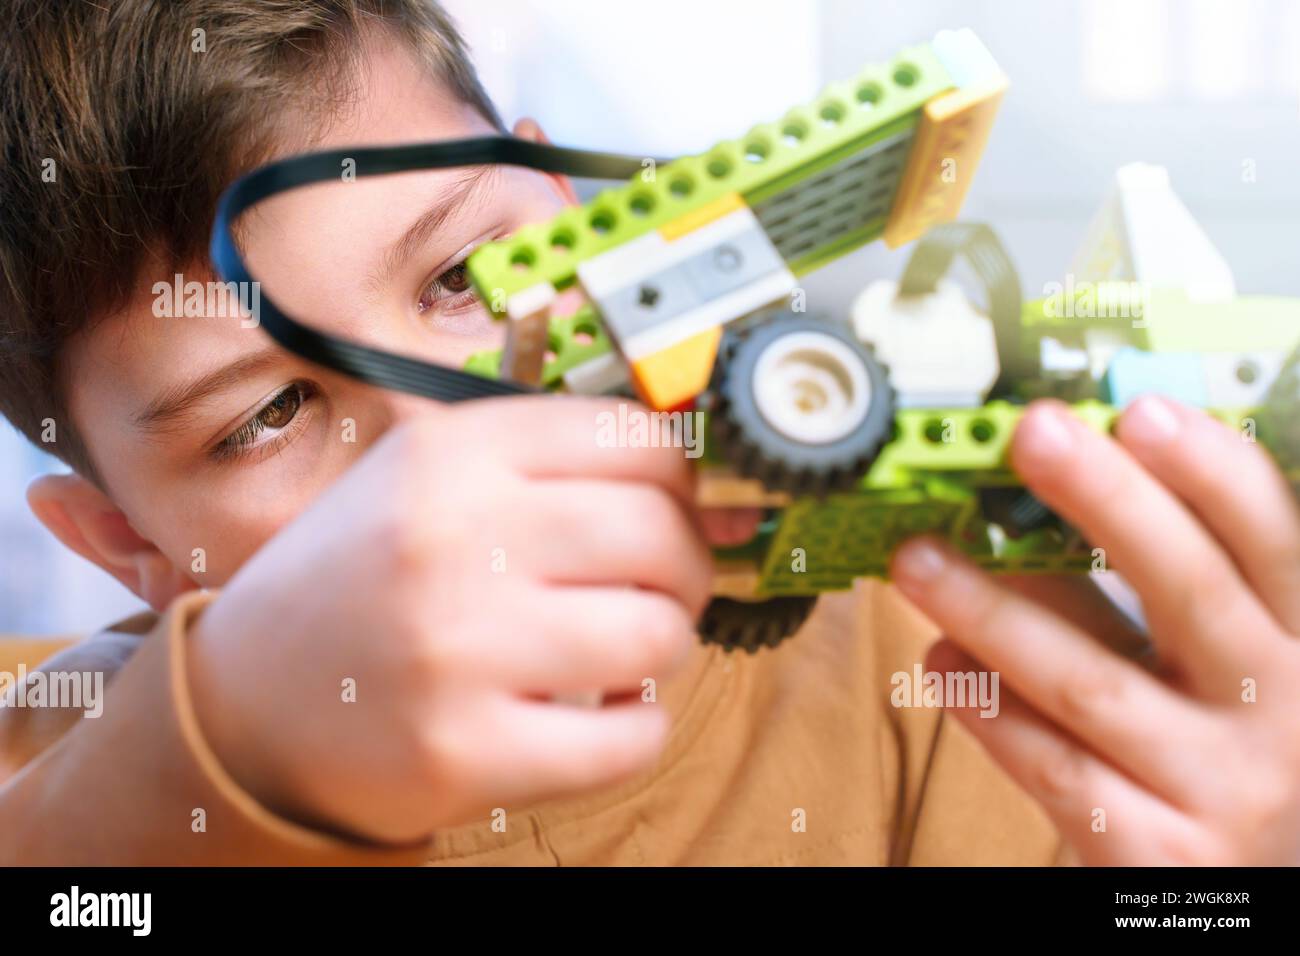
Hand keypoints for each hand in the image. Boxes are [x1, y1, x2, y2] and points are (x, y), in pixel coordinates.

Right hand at [187, 396, 713, 843]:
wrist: (245, 703)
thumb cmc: (357, 583)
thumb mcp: (427, 483)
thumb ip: (554, 470)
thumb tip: (720, 496)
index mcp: (449, 455)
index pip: (635, 439)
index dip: (679, 482)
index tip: (672, 511)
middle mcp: (452, 537)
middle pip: (660, 534)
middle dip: (686, 567)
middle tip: (660, 588)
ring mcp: (457, 647)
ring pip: (660, 635)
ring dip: (664, 646)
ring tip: (618, 651)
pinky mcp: (465, 749)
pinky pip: (631, 737)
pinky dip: (637, 727)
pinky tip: (596, 712)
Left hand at [890, 396, 1299, 864]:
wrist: (1257, 895)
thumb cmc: (1226, 762)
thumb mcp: (1221, 675)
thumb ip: (1148, 602)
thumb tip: (1028, 516)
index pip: (1272, 541)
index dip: (1211, 471)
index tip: (1140, 411)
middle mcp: (1282, 713)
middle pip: (1192, 591)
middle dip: (1108, 502)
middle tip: (1033, 435)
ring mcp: (1225, 788)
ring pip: (1093, 683)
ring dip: (995, 609)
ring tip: (917, 558)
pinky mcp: (1161, 856)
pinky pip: (1061, 773)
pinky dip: (994, 714)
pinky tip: (943, 665)